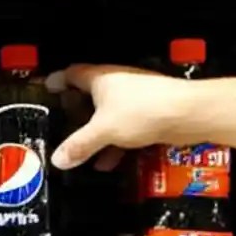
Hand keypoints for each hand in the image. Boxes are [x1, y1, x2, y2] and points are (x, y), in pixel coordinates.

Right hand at [50, 64, 195, 170]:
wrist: (189, 113)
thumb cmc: (145, 110)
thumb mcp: (103, 131)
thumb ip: (79, 145)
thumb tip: (58, 158)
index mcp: (101, 79)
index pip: (72, 74)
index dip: (57, 81)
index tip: (46, 89)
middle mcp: (117, 84)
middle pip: (89, 95)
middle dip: (76, 111)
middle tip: (62, 123)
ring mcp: (135, 98)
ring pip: (108, 115)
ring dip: (97, 132)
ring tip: (84, 151)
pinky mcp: (150, 113)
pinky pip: (125, 128)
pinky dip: (115, 143)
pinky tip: (110, 161)